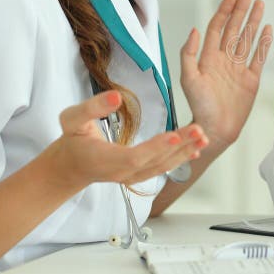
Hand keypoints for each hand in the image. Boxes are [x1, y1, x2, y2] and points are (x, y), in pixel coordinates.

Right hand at [51, 91, 208, 188]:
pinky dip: (180, 158)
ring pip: (162, 166)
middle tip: (198, 130)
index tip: (173, 134)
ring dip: (184, 152)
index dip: (155, 147)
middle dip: (179, 146)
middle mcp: (122, 172)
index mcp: (106, 160)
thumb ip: (92, 108)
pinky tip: (195, 150)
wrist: (70, 167)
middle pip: (155, 161)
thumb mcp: (71, 119)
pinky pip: (162, 168)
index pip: (134, 156)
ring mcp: (132, 176)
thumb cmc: (72, 141)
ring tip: (203, 138)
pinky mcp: (139, 175)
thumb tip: (115, 97)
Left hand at [180, 0, 272, 147]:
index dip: (224, 11)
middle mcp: (224, 60)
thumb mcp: (188, 79)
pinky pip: (258, 57)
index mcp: (208, 58)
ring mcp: (238, 69)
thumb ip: (189, 54)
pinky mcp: (251, 79)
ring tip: (260, 3)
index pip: (217, 28)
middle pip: (234, 29)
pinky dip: (263, 42)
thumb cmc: (199, 107)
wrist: (215, 130)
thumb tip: (195, 29)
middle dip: (241, 10)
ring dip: (253, 21)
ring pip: (247, 39)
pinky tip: (267, 28)